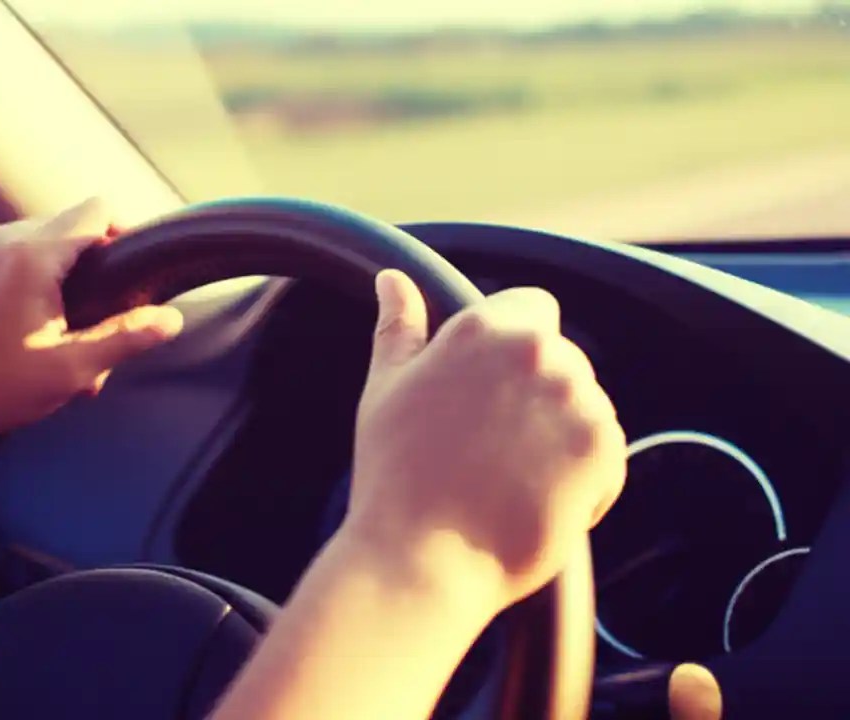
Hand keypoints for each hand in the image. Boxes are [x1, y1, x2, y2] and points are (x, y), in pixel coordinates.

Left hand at [0, 198, 182, 441]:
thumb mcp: (71, 369)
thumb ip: (126, 338)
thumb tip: (169, 319)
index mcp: (33, 255)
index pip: (97, 211)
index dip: (126, 236)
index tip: (135, 275)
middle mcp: (4, 240)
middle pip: (74, 228)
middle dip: (96, 270)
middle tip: (99, 325)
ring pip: (46, 243)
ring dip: (67, 281)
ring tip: (66, 337)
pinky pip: (17, 257)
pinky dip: (37, 283)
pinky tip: (36, 331)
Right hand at [346, 270, 625, 610]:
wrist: (421, 558)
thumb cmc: (394, 474)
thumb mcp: (385, 388)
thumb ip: (399, 326)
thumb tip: (392, 278)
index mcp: (483, 327)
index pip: (533, 307)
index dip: (513, 348)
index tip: (488, 392)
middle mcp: (537, 353)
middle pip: (564, 359)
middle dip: (539, 395)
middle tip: (488, 447)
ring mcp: (576, 400)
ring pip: (587, 406)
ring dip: (562, 437)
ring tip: (506, 478)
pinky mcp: (604, 450)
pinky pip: (607, 454)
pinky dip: (583, 480)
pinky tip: (532, 500)